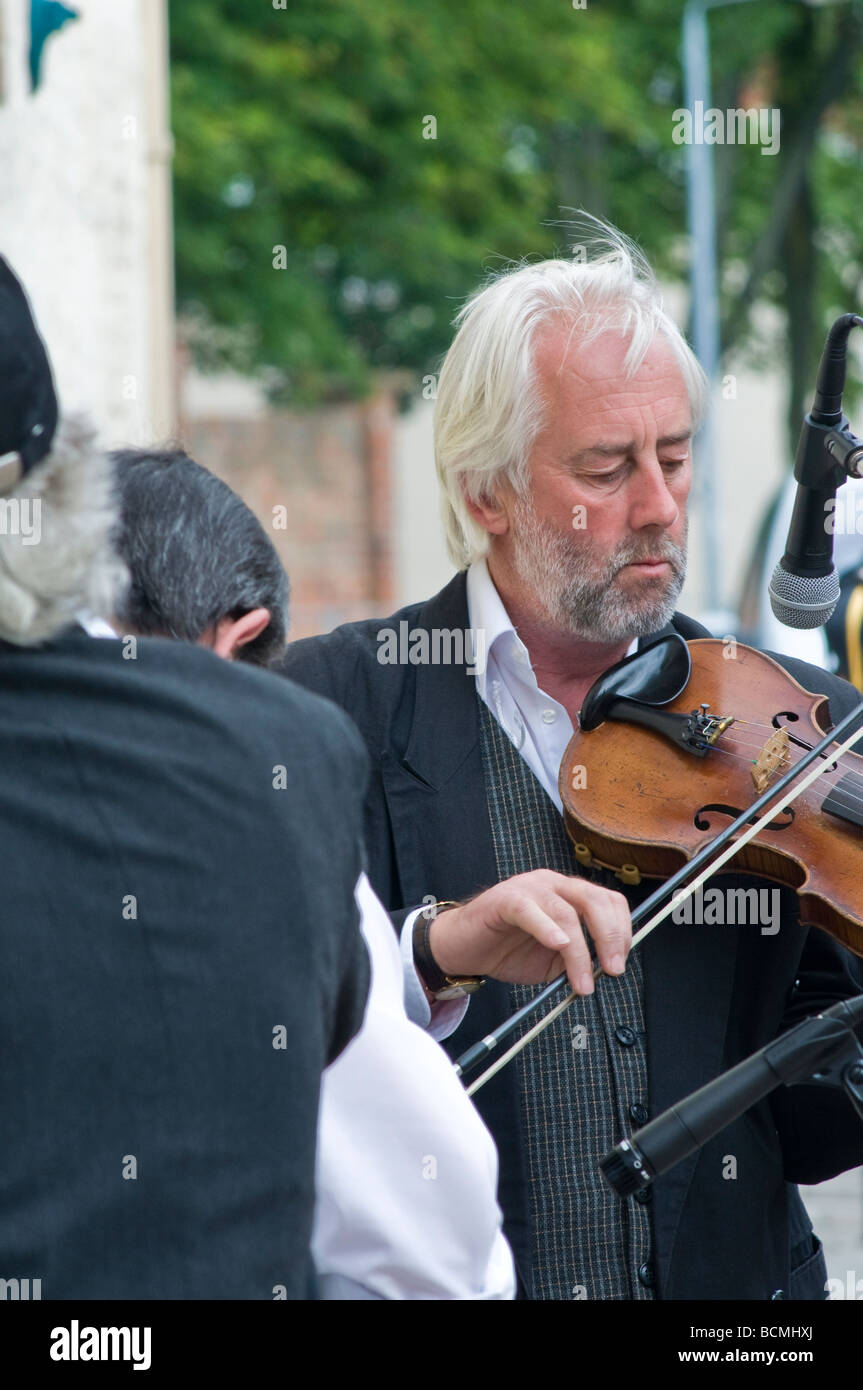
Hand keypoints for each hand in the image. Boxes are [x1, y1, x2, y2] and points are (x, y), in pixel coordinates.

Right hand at [428, 869, 630, 996]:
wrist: (463, 948)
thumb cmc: (507, 950)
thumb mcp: (554, 960)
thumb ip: (579, 958)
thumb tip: (605, 969)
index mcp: (568, 894)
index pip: (608, 901)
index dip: (622, 930)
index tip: (620, 962)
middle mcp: (552, 884)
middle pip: (595, 899)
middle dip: (611, 936)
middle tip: (612, 970)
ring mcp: (528, 888)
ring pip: (566, 911)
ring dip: (580, 951)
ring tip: (581, 983)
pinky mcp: (504, 900)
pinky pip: (530, 910)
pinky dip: (547, 928)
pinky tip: (558, 945)